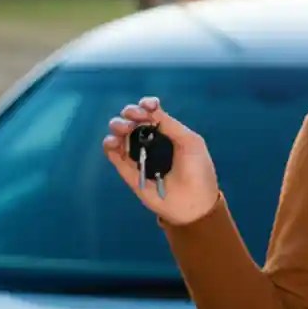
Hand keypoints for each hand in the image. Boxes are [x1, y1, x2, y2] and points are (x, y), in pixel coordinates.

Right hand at [103, 96, 220, 225]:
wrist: (194, 203)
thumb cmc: (198, 170)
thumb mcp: (189, 142)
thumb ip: (170, 124)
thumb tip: (150, 108)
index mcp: (167, 132)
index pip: (151, 112)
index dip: (146, 105)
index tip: (147, 105)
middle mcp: (151, 141)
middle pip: (132, 120)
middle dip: (130, 113)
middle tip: (134, 118)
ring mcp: (139, 156)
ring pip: (120, 134)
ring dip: (118, 126)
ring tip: (124, 130)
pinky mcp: (129, 172)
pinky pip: (114, 155)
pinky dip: (109, 146)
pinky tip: (113, 142)